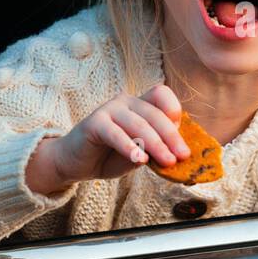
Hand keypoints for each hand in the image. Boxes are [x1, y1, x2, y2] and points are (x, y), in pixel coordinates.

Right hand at [54, 84, 190, 181]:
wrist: (76, 163)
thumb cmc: (110, 156)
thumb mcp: (139, 154)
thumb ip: (154, 150)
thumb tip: (176, 154)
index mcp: (139, 105)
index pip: (161, 95)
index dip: (174, 110)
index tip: (180, 133)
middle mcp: (126, 101)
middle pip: (154, 113)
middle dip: (171, 137)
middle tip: (182, 157)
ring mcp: (109, 109)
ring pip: (138, 124)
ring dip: (156, 144)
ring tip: (167, 161)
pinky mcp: (94, 122)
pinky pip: (115, 133)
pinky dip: (129, 147)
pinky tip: (140, 160)